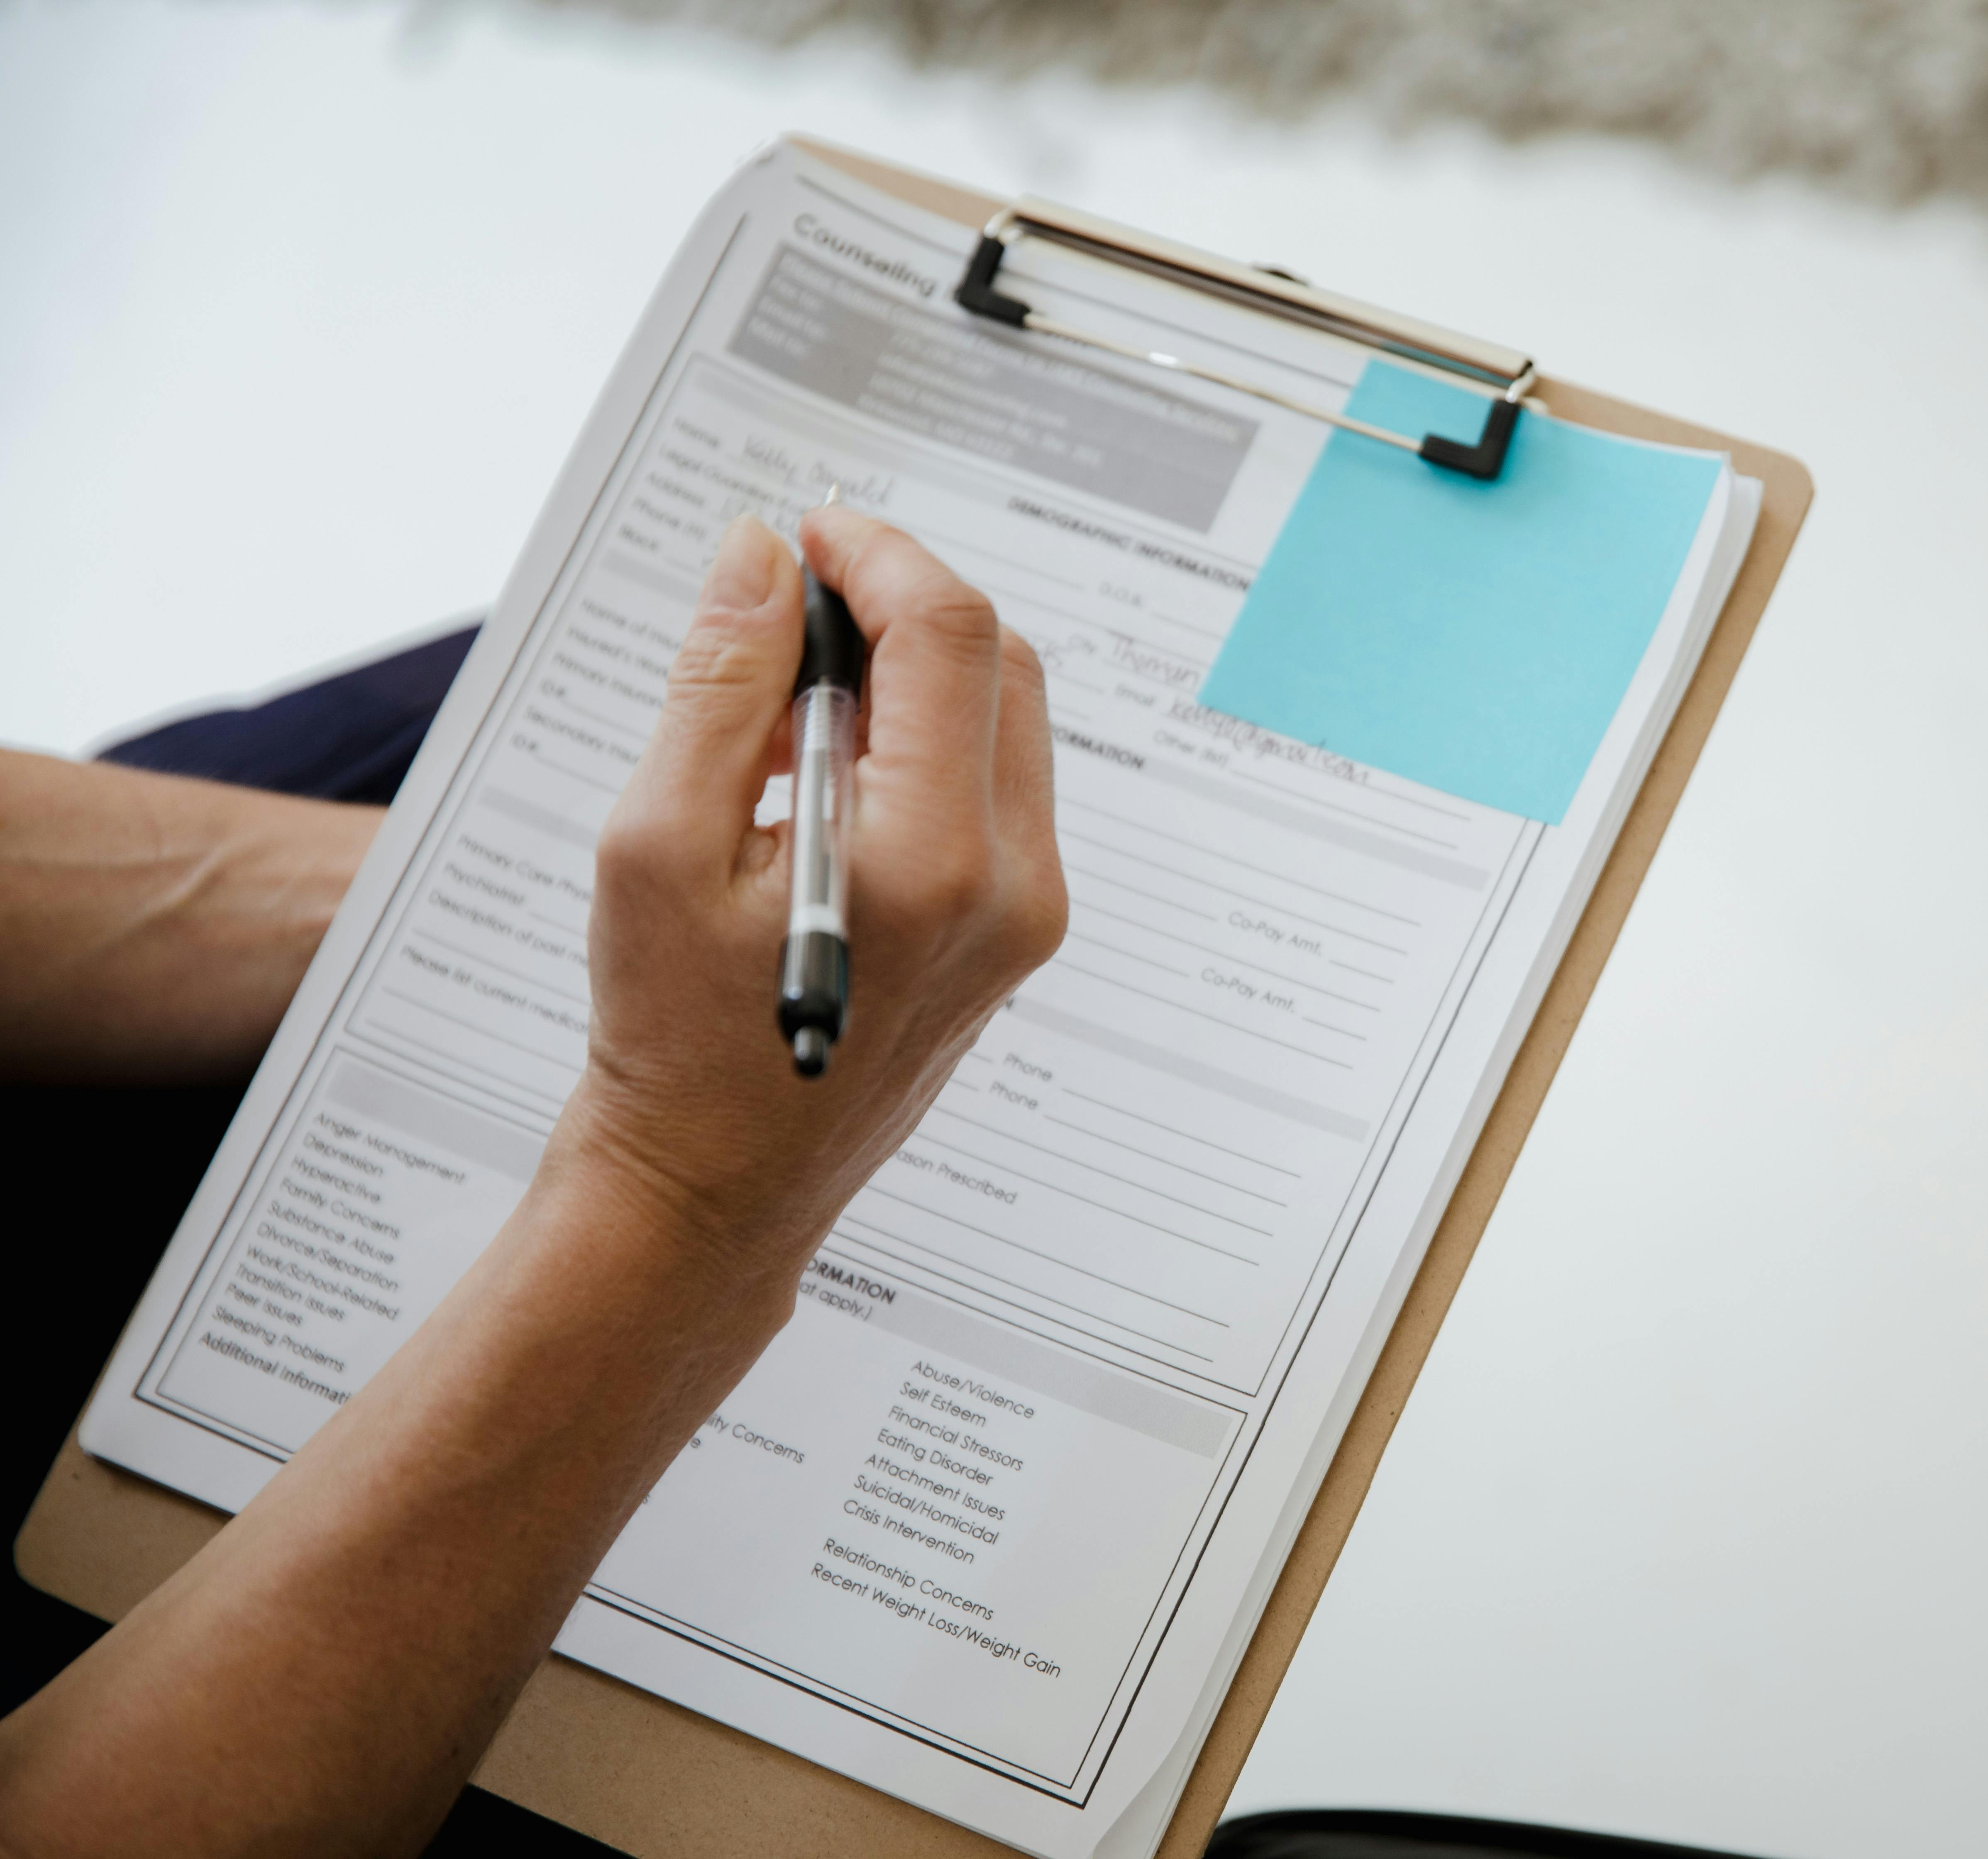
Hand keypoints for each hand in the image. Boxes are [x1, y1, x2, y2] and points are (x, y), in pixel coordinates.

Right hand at [548, 509, 1065, 1298]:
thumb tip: (761, 557)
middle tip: (793, 598)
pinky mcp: (1016, 930)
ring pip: (1005, 718)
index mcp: (932, 862)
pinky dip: (923, 737)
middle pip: (998, 663)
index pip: (950, 636)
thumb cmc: (671, 1038)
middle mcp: (1011, 886)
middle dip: (901, 603)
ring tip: (791, 697)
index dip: (877, 555)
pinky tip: (828, 765)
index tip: (807, 533)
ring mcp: (1028, 914)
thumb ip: (721, 684)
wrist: (713, 1185)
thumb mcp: (660, 843)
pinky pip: (993, 785)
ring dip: (912, 669)